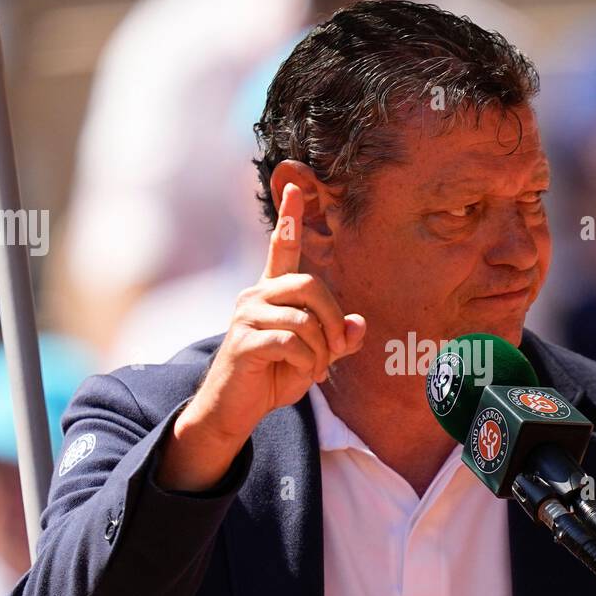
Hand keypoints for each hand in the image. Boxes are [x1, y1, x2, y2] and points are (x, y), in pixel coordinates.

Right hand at [156, 184, 365, 490]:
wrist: (235, 410)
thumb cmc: (273, 378)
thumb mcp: (314, 358)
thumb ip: (338, 340)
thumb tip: (360, 325)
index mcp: (272, 292)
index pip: (281, 247)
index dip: (289, 217)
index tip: (294, 185)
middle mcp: (255, 296)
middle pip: (310, 285)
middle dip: (333, 319)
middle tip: (337, 350)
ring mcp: (246, 317)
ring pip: (304, 319)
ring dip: (322, 350)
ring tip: (316, 369)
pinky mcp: (244, 342)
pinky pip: (291, 343)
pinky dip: (308, 363)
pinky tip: (303, 375)